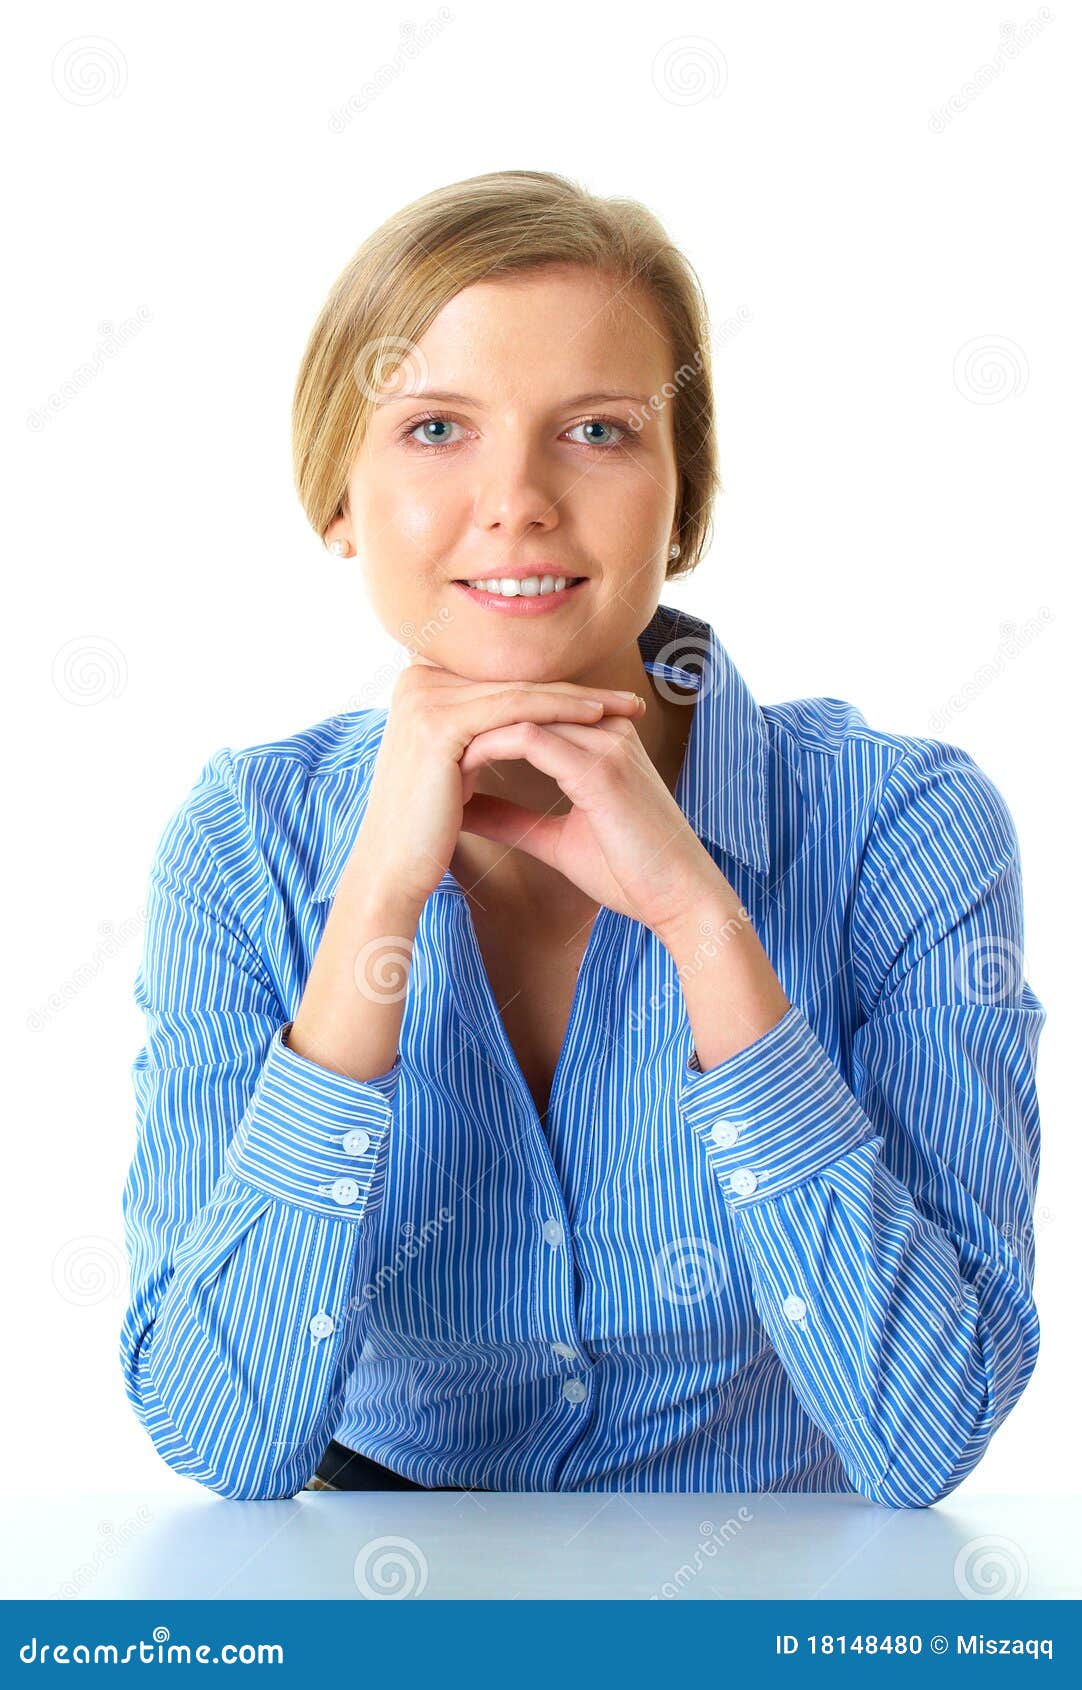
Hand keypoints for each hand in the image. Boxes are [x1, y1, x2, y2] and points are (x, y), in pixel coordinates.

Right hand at [336, 656, 644, 908]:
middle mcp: (417, 681)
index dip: (558, 692)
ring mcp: (426, 698)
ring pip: (521, 692)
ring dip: (579, 698)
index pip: (505, 683)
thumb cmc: (426, 831)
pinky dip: (561, 711)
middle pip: (515, 683)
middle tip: (629, 701)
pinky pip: (516, 709)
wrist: (393, 870)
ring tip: (625, 708)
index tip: (610, 703)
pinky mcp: (440, 722)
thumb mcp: (457, 770)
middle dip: (578, 692)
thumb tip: (516, 731)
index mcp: (420, 688)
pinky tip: (598, 718)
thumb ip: (479, 740)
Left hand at [458, 706, 728, 933]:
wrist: (679, 900)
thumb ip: (513, 819)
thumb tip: (466, 811)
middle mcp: (605, 730)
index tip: (438, 749)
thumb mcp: (555, 840)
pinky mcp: (600, 767)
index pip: (528, 710)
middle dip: (471, 720)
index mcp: (600, 740)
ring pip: (521, 713)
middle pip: (522, 702)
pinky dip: (489, 750)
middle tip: (423, 741)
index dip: (481, 725)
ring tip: (433, 755)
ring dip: (473, 732)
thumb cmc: (628, 872)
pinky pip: (528, 739)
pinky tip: (459, 769)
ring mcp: (605, 744)